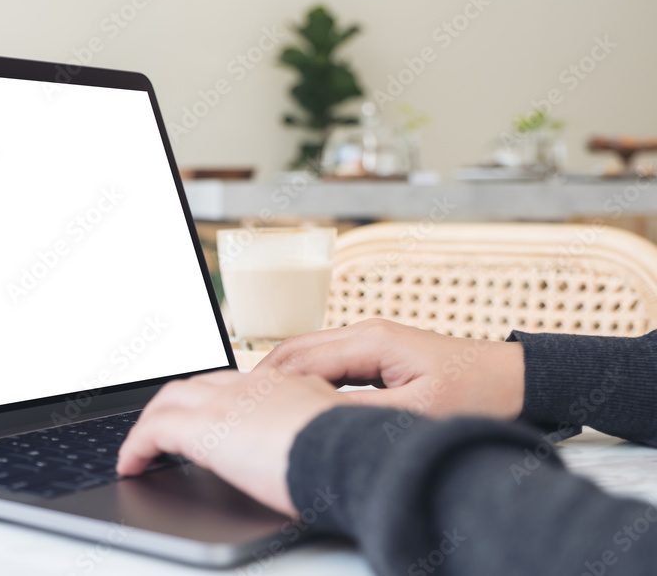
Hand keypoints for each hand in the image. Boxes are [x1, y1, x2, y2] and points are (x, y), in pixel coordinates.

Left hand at [116, 369, 345, 515]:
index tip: (209, 414)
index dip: (214, 397)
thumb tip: (313, 444)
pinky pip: (154, 430)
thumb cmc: (354, 452)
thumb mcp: (335, 431)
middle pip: (197, 383)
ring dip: (153, 422)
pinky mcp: (203, 428)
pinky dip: (138, 445)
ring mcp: (224, 403)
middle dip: (175, 403)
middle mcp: (249, 386)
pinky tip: (132, 464)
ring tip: (142, 446)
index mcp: (282, 385)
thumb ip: (315, 429)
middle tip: (164, 426)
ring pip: (170, 399)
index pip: (235, 383)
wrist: (350, 455)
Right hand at [257, 319, 524, 420]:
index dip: (266, 382)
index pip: (300, 359)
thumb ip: (361, 413)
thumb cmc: (477, 395)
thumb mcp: (417, 413)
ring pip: (308, 353)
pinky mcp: (376, 352)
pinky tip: (294, 400)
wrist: (516, 380)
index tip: (239, 404)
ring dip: (281, 377)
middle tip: (234, 405)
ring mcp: (370, 340)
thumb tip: (313, 417)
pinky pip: (327, 361)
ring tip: (256, 406)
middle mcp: (365, 333)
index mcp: (371, 341)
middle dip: (263, 376)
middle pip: (296, 350)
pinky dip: (303, 378)